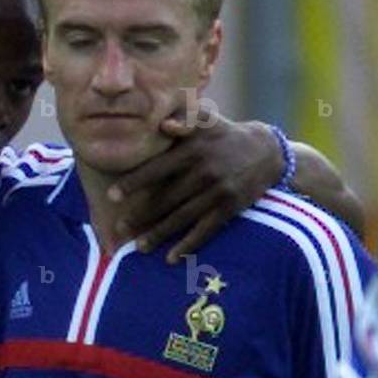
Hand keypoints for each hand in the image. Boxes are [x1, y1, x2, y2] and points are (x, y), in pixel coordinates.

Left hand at [110, 112, 283, 262]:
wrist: (266, 151)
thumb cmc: (222, 135)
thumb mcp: (206, 120)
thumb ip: (183, 119)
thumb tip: (163, 124)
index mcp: (193, 149)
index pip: (157, 168)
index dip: (133, 182)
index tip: (111, 195)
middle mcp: (205, 171)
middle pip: (166, 198)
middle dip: (140, 215)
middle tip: (118, 229)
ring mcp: (218, 191)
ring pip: (182, 217)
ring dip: (159, 234)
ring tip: (138, 247)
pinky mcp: (230, 208)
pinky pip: (205, 230)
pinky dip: (188, 245)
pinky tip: (171, 258)